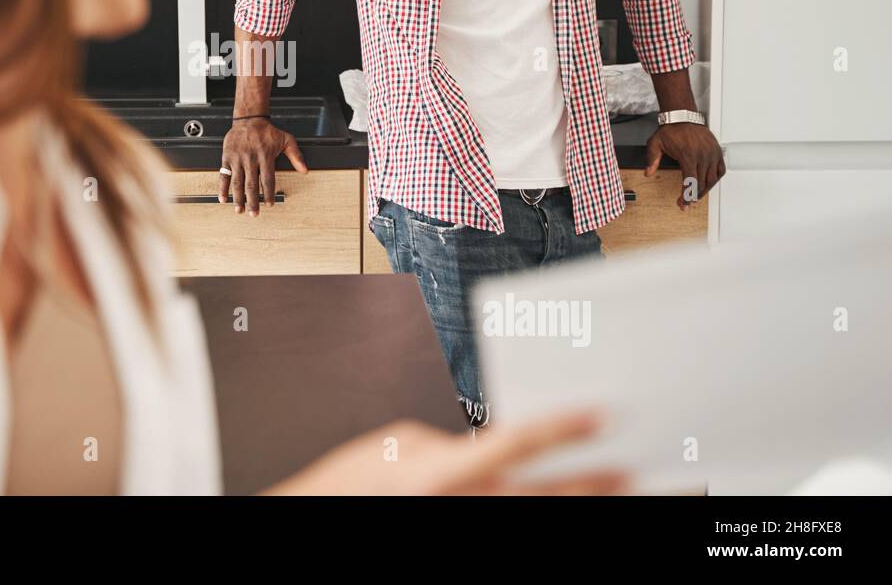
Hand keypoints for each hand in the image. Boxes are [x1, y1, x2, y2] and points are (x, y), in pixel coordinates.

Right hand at [219, 119, 307, 215]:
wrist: (249, 119)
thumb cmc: (267, 131)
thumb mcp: (286, 140)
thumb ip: (296, 155)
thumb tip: (305, 170)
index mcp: (265, 156)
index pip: (267, 179)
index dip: (268, 193)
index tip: (269, 204)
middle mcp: (250, 158)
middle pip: (251, 185)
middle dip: (252, 201)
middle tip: (254, 213)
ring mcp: (237, 158)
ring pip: (237, 182)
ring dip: (238, 198)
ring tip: (239, 210)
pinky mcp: (227, 157)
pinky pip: (223, 175)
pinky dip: (222, 188)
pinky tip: (223, 198)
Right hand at [264, 409, 626, 494]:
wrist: (319, 514)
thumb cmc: (353, 482)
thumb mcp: (400, 442)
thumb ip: (456, 444)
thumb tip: (496, 449)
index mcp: (442, 474)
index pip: (515, 443)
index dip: (563, 427)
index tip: (601, 414)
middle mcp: (461, 508)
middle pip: (543, 496)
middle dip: (592, 482)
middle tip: (632, 467)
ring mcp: (466, 530)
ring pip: (536, 520)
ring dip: (577, 504)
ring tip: (611, 491)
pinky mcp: (463, 538)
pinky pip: (515, 529)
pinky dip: (544, 516)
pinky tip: (567, 504)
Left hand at [645, 123, 724, 208]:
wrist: (683, 116)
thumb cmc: (671, 129)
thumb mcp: (656, 143)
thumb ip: (651, 159)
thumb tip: (648, 173)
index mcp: (688, 155)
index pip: (690, 181)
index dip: (687, 195)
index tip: (683, 203)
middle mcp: (702, 155)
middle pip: (701, 183)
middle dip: (693, 196)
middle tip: (687, 203)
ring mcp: (711, 154)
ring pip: (712, 179)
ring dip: (704, 190)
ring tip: (696, 196)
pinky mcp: (717, 151)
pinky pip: (721, 170)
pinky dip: (715, 180)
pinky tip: (709, 184)